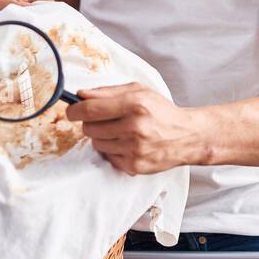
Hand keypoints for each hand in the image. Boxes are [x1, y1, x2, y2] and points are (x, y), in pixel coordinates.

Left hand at [65, 83, 205, 174]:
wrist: (187, 136)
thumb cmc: (161, 111)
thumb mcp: (139, 92)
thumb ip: (107, 92)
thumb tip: (81, 95)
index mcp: (134, 105)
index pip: (90, 109)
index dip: (74, 110)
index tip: (72, 110)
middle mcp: (134, 127)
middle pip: (89, 128)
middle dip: (91, 123)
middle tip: (104, 120)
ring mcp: (134, 149)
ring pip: (96, 144)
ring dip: (102, 137)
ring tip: (119, 131)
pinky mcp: (134, 166)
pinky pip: (107, 157)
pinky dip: (112, 150)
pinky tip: (127, 144)